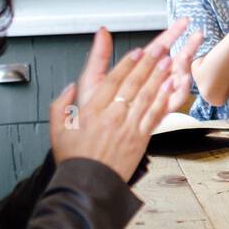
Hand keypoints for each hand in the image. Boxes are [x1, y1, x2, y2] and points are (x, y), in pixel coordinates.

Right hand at [49, 18, 204, 181]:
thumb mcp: (57, 127)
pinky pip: (154, 114)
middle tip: (159, 47)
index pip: (112, 80)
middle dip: (147, 63)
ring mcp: (128, 126)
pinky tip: (170, 88)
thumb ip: (62, 103)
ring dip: (158, 76)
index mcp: (92, 111)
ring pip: (146, 96)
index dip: (126, 63)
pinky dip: (164, 99)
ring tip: (168, 61)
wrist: (88, 182)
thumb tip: (71, 86)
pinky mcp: (141, 138)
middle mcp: (112, 116)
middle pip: (132, 83)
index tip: (136, 51)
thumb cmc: (74, 156)